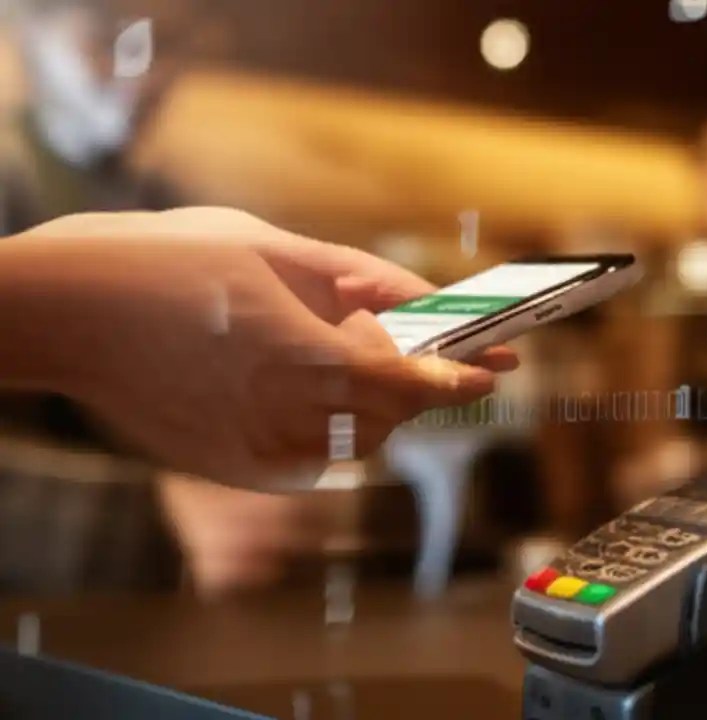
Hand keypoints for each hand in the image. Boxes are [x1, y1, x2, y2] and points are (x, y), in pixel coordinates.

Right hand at [10, 208, 516, 487]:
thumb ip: (360, 278)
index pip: (415, 384)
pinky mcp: (232, 469)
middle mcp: (288, 416)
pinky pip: (309, 455)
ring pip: (354, 440)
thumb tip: (423, 295)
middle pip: (391, 416)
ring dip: (372, 403)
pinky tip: (293, 382)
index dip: (463, 378)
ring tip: (341, 354)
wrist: (66, 310)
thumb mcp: (274, 249)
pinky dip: (325, 423)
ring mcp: (258, 450)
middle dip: (416, 384)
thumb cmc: (165, 262)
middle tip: (422, 349)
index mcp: (306, 358)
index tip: (498, 367)